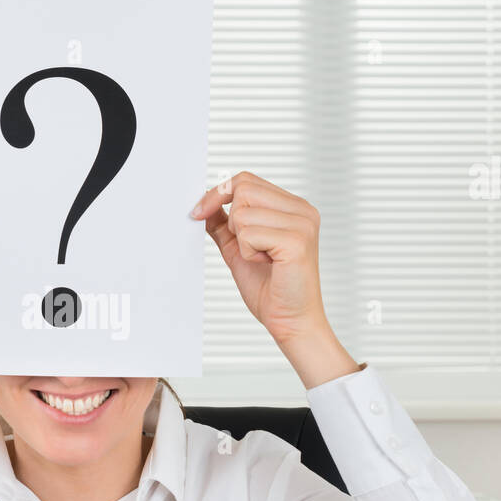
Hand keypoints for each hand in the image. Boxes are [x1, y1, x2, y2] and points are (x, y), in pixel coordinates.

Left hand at [191, 172, 359, 387]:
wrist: (290, 320)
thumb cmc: (270, 288)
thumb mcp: (239, 249)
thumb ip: (224, 225)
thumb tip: (204, 205)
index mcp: (293, 207)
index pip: (246, 180)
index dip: (218, 194)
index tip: (197, 212)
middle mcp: (302, 210)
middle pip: (243, 189)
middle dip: (232, 221)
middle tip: (247, 247)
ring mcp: (302, 223)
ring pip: (243, 213)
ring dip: (242, 241)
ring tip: (262, 258)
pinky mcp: (297, 240)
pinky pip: (249, 233)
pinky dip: (248, 252)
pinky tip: (267, 264)